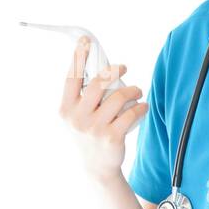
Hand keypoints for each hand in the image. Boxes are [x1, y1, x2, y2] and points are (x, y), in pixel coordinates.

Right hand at [59, 36, 148, 184]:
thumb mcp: (79, 115)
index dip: (78, 57)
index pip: (71, 78)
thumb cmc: (90, 133)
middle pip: (98, 83)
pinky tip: (142, 106)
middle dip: (114, 70)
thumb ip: (84, 95)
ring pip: (119, 97)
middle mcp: (77, 118)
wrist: (97, 167)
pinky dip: (140, 106)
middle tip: (123, 67)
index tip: (85, 41)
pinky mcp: (112, 138)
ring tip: (137, 91)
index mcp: (66, 109)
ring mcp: (94, 129)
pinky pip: (131, 113)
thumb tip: (101, 66)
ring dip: (133, 90)